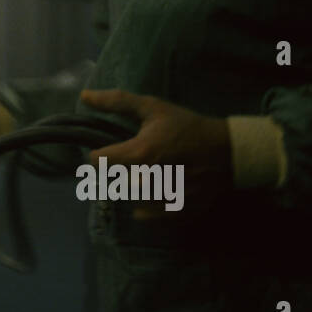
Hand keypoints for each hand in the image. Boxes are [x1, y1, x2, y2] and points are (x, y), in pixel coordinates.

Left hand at [79, 88, 231, 219]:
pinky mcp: (173, 212)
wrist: (227, 152)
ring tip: (145, 173)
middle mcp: (147, 181)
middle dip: (115, 171)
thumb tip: (84, 96)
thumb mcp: (154, 108)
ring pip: (127, 199)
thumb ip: (117, 101)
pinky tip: (152, 189)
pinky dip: (144, 204)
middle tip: (130, 161)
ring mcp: (161, 200)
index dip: (98, 154)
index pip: (98, 161)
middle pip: (111, 182)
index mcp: (139, 154)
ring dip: (130, 188)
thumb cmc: (187, 126)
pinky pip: (145, 215)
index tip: (107, 149)